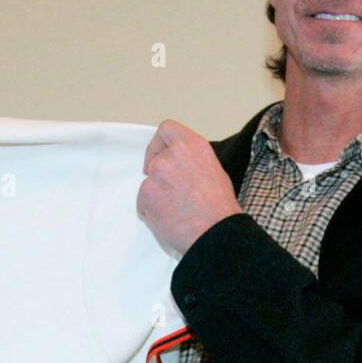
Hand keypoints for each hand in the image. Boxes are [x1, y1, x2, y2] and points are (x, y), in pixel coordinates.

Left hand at [137, 119, 242, 256]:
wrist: (215, 233)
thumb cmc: (219, 208)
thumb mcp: (213, 171)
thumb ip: (191, 161)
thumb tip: (179, 165)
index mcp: (193, 145)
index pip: (166, 129)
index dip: (160, 144)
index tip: (160, 157)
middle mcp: (172, 154)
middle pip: (153, 159)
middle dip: (158, 176)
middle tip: (172, 193)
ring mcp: (157, 174)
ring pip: (147, 183)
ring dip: (156, 196)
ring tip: (175, 210)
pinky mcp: (145, 194)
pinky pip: (142, 202)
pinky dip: (151, 212)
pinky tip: (169, 220)